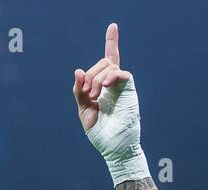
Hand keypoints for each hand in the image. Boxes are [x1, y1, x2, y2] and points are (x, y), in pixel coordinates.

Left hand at [73, 23, 143, 180]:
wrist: (112, 146)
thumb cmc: (99, 131)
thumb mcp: (83, 109)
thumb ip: (79, 90)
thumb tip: (78, 70)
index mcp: (103, 86)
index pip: (108, 60)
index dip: (111, 42)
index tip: (113, 26)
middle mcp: (114, 83)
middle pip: (102, 63)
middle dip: (90, 75)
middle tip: (88, 93)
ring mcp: (122, 86)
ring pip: (109, 66)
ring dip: (97, 78)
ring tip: (95, 96)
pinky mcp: (129, 90)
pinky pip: (121, 73)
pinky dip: (111, 75)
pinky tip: (105, 86)